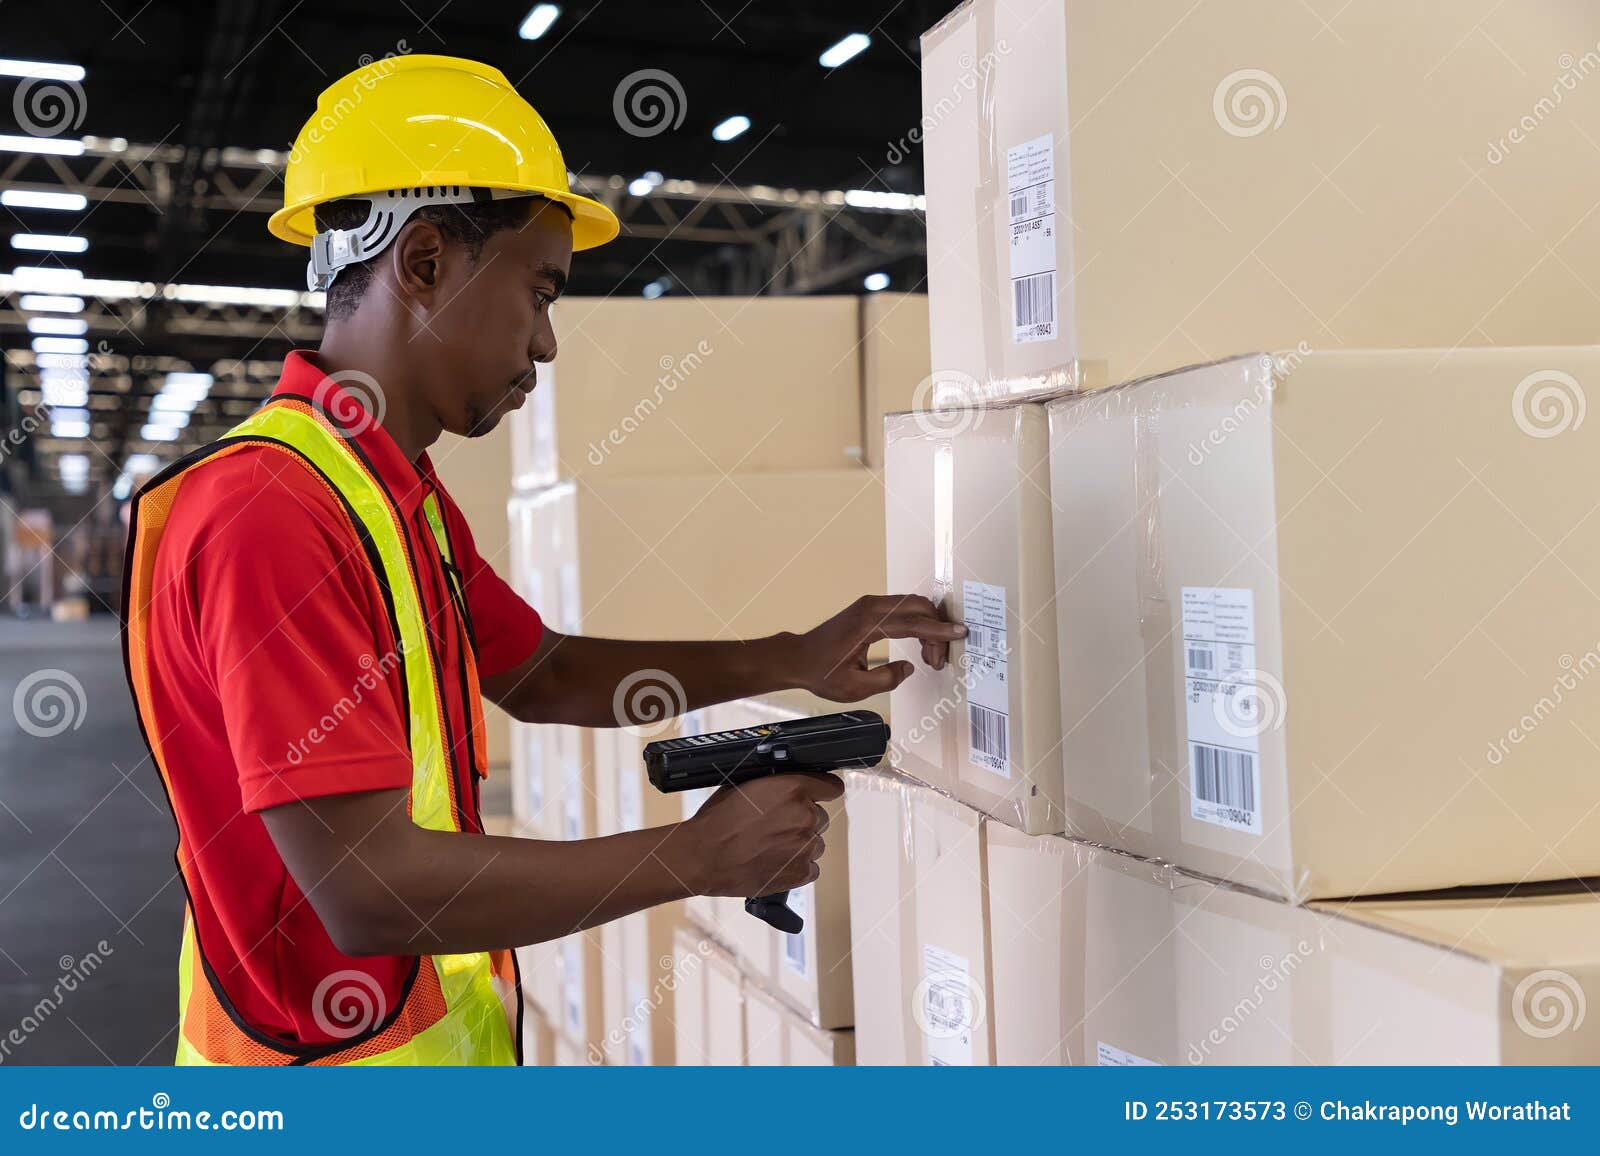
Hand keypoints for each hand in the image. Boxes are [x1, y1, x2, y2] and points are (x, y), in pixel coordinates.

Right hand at [684, 773, 843, 897]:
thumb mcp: (746, 785)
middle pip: (820, 817)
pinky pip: (811, 868)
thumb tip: (789, 784)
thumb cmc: (718, 821)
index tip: (819, 796)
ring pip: (816, 844)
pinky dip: (796, 867)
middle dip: (803, 822)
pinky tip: (774, 863)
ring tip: (771, 848)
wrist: (704, 857)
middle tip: (777, 828)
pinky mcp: (801, 872)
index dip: (823, 791)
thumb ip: (777, 785)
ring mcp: (805, 846)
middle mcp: (805, 816)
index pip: (831, 787)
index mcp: (793, 789)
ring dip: (800, 845)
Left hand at [785, 594, 965, 702]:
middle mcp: (869, 607)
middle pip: (917, 607)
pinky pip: (902, 608)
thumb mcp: (854, 687)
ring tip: (930, 656)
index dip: (939, 630)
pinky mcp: (869, 607)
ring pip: (912, 605)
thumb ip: (886, 679)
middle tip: (938, 659)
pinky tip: (919, 644)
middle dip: (936, 630)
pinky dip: (917, 622)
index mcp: (866, 624)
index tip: (959, 633)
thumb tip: (909, 668)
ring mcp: (869, 604)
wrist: (797, 657)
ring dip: (928, 626)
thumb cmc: (820, 671)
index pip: (912, 622)